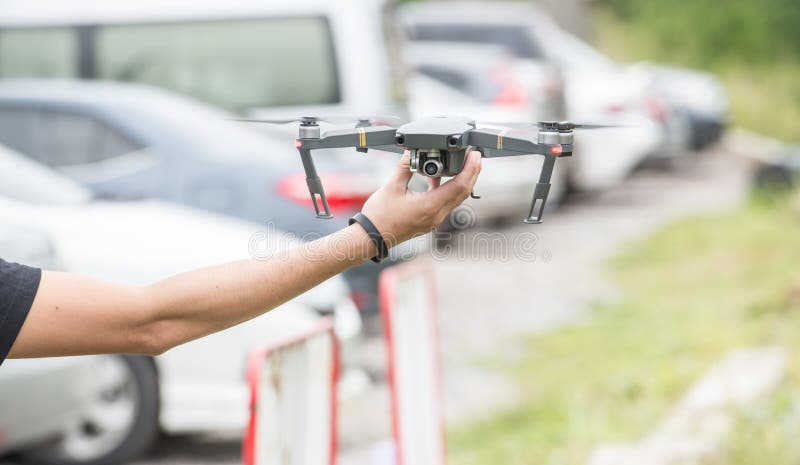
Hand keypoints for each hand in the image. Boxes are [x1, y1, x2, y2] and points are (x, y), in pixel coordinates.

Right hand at [361, 150, 480, 246]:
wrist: (371, 237)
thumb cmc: (379, 217)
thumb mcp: (392, 186)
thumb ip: (405, 167)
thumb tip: (411, 152)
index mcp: (430, 206)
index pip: (459, 186)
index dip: (470, 169)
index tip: (474, 155)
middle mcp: (436, 215)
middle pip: (463, 192)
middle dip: (472, 173)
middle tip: (474, 156)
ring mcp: (434, 219)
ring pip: (455, 198)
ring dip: (460, 180)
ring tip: (460, 163)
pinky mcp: (429, 220)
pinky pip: (444, 202)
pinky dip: (445, 188)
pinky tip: (436, 177)